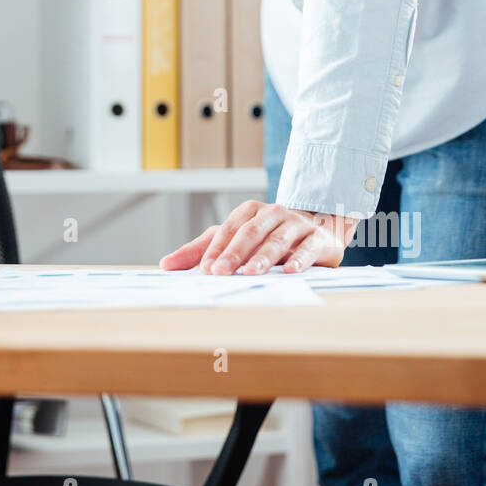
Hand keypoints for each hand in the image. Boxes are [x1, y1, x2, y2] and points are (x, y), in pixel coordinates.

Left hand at [160, 200, 358, 275]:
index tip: (205, 269)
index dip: (216, 248)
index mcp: (250, 212)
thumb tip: (166, 265)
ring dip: (262, 257)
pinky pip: (308, 248)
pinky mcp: (318, 239)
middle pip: (250, 232)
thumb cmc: (268, 236)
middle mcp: (273, 214)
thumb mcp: (233, 239)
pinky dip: (299, 259)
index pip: (229, 229)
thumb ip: (200, 250)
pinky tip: (289, 272)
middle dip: (234, 253)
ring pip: (277, 240)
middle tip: (219, 272)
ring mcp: (297, 224)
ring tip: (249, 273)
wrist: (319, 227)